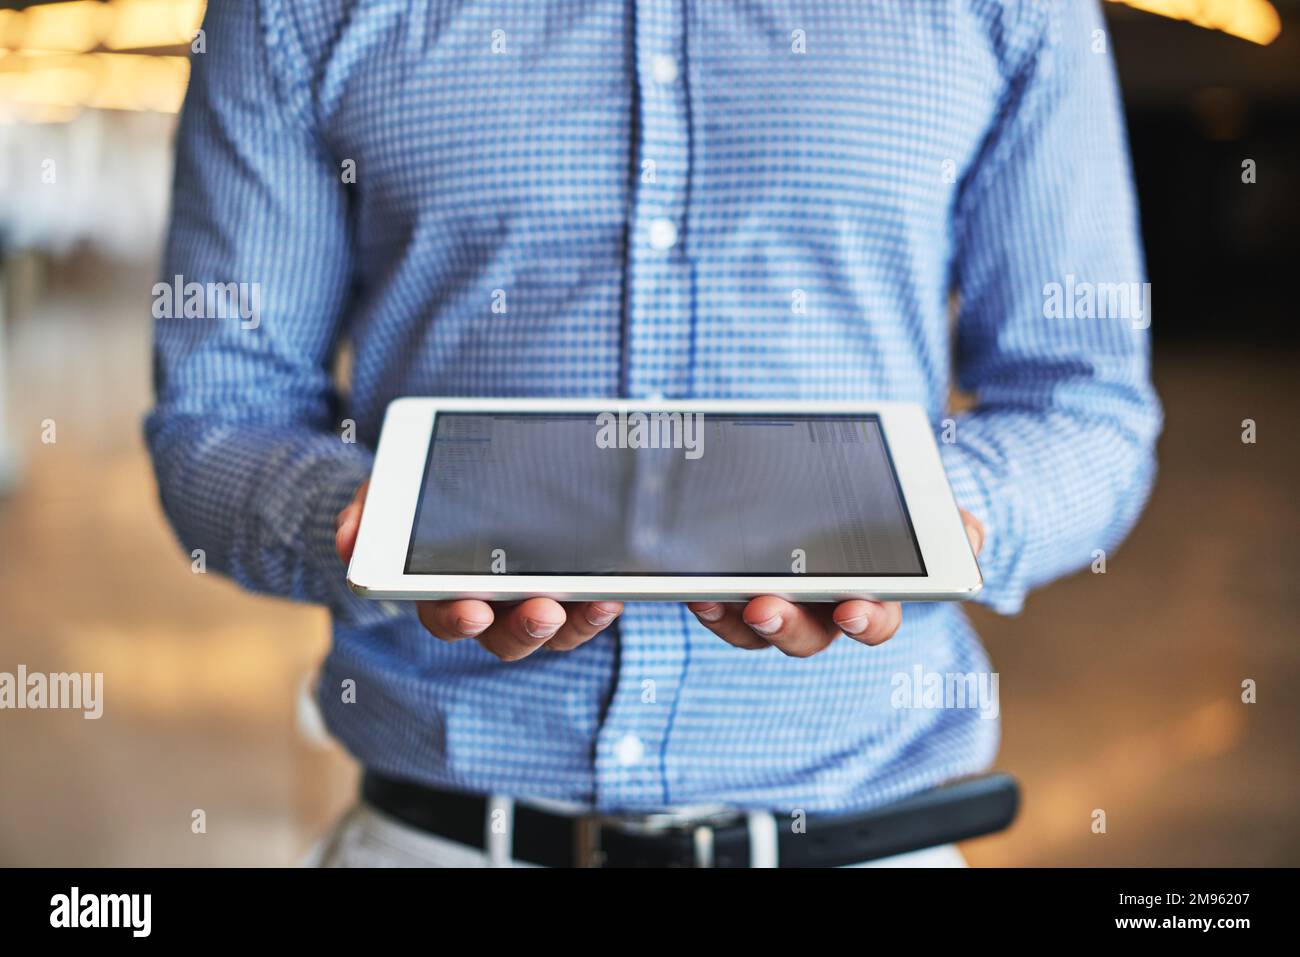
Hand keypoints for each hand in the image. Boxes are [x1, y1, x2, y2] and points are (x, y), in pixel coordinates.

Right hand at [334, 481, 623, 660]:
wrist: (462, 476)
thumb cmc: (421, 492)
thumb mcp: (391, 487)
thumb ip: (370, 504)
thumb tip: (349, 536)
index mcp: (445, 590)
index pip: (449, 616)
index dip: (459, 619)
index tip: (474, 611)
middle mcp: (491, 606)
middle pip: (508, 636)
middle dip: (526, 627)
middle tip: (542, 610)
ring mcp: (534, 597)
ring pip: (555, 628)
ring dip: (575, 622)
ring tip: (597, 602)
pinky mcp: (573, 584)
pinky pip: (589, 603)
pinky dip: (603, 601)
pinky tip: (618, 588)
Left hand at [686, 509, 983, 657]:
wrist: (855, 491)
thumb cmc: (895, 509)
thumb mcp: (928, 506)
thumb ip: (953, 521)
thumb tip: (967, 535)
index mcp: (873, 596)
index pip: (874, 619)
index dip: (865, 618)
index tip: (851, 607)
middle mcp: (825, 610)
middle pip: (807, 635)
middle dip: (788, 625)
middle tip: (767, 607)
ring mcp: (782, 604)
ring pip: (759, 628)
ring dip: (739, 619)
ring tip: (718, 596)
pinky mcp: (741, 593)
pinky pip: (724, 609)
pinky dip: (711, 602)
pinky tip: (695, 585)